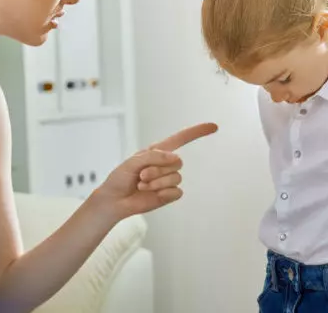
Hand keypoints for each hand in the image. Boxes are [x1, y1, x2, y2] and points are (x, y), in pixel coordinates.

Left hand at [91, 123, 217, 220]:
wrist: (114, 200)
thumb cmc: (120, 178)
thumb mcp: (133, 162)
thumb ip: (153, 157)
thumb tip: (175, 158)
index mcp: (157, 151)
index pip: (181, 138)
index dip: (197, 132)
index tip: (213, 127)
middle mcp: (165, 164)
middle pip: (177, 162)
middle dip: (158, 169)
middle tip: (141, 176)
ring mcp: (168, 180)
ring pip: (176, 178)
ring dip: (157, 182)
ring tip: (142, 185)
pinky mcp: (168, 194)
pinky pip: (177, 192)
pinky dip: (164, 194)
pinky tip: (152, 195)